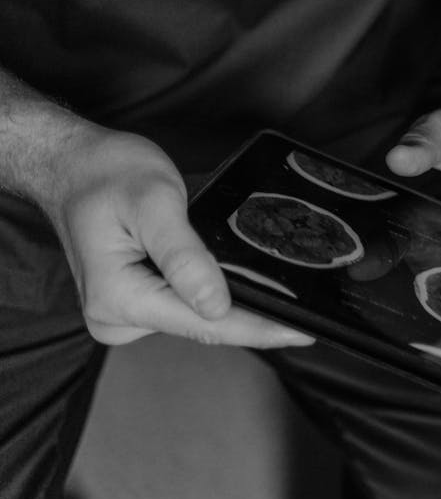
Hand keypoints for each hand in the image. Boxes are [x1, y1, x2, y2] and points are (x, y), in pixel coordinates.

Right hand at [44, 129, 314, 347]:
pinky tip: (248, 285)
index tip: (304, 333)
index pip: (205, 325)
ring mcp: (125, 315)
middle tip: (311, 313)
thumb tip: (216, 305)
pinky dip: (217, 293)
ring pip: (198, 318)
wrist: (72, 165)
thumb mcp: (154, 202)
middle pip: (204, 327)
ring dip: (238, 304)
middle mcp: (118, 318)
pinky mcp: (136, 304)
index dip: (259, 329)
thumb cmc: (107, 173)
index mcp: (118, 298)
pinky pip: (187, 306)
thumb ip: (184, 257)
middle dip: (255, 317)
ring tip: (284, 295)